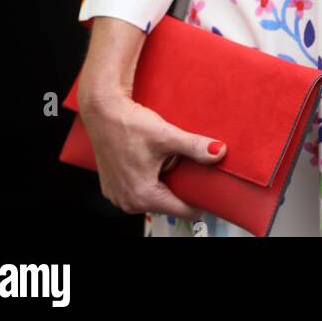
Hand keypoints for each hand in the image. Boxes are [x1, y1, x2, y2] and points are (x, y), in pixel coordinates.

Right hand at [78, 88, 227, 218]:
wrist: (103, 109)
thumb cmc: (129, 123)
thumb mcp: (166, 135)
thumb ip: (194, 147)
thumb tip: (218, 152)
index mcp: (143, 195)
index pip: (182, 210)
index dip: (199, 198)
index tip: (207, 187)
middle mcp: (127, 201)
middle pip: (167, 203)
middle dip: (179, 187)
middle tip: (185, 165)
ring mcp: (117, 195)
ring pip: (152, 196)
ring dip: (161, 182)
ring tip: (165, 159)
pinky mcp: (111, 186)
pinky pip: (136, 190)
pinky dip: (146, 179)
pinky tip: (149, 160)